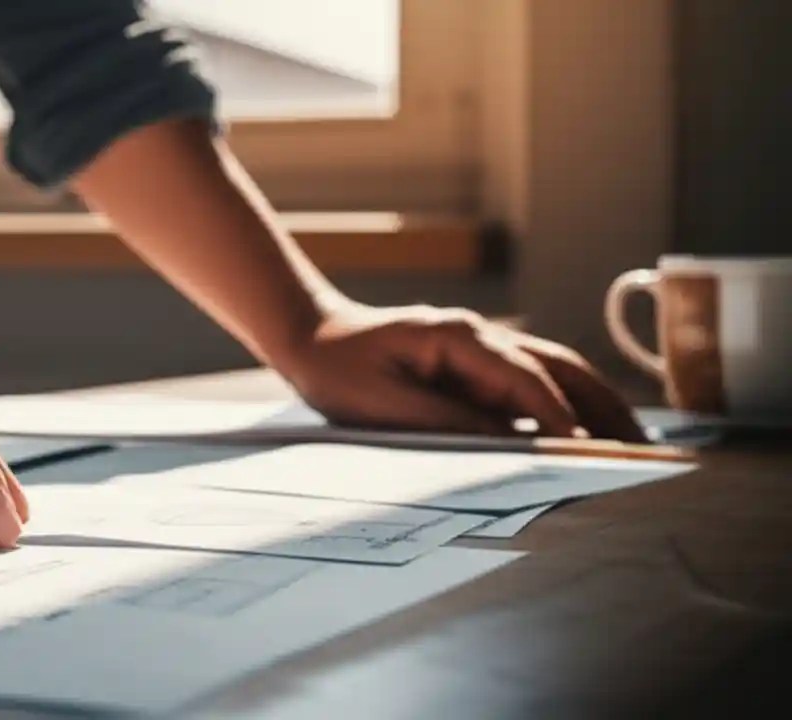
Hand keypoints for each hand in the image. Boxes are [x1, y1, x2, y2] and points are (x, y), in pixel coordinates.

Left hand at [273, 304, 646, 441]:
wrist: (313, 337)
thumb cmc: (339, 369)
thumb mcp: (384, 404)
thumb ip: (445, 422)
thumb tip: (506, 442)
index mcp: (459, 338)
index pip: (525, 379)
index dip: (558, 416)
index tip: (587, 451)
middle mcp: (481, 335)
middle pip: (560, 368)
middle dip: (602, 408)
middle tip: (640, 449)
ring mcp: (483, 346)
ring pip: (557, 371)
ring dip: (595, 405)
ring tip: (631, 443)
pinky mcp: (478, 363)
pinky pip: (533, 382)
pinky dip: (567, 404)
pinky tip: (587, 432)